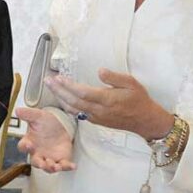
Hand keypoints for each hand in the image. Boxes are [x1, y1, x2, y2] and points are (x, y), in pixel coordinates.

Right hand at [15, 106, 74, 172]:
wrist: (60, 126)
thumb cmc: (46, 123)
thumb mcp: (38, 116)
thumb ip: (28, 114)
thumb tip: (18, 110)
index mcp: (29, 143)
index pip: (23, 147)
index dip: (25, 147)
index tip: (28, 145)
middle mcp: (38, 153)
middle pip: (36, 162)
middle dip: (39, 164)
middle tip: (42, 163)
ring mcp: (49, 158)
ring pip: (48, 167)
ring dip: (51, 168)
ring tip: (55, 166)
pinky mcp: (61, 159)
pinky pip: (64, 165)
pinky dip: (67, 167)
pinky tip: (72, 166)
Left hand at [46, 69, 172, 139]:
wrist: (144, 120)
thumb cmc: (139, 100)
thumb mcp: (132, 83)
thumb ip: (114, 77)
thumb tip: (100, 71)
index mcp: (107, 99)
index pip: (82, 92)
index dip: (69, 85)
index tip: (59, 77)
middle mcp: (99, 110)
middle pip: (73, 101)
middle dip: (58, 90)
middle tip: (47, 80)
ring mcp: (96, 118)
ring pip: (73, 109)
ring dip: (60, 98)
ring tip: (51, 88)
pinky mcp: (96, 121)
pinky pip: (78, 114)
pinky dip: (68, 106)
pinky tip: (62, 99)